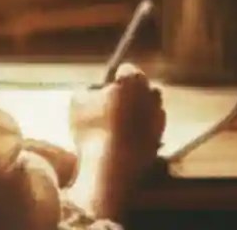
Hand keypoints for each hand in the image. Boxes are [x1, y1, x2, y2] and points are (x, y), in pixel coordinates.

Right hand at [65, 64, 165, 219]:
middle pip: (144, 87)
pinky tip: (124, 141)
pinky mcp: (159, 140)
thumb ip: (85, 91)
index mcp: (133, 80)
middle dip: (131, 92)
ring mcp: (158, 119)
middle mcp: (151, 96)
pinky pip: (150, 130)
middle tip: (113, 104)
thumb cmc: (92, 128)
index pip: (127, 69)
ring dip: (138, 112)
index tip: (106, 86)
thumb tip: (90, 93)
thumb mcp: (77, 102)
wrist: (110, 166)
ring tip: (118, 125)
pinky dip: (141, 132)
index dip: (115, 77)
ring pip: (149, 109)